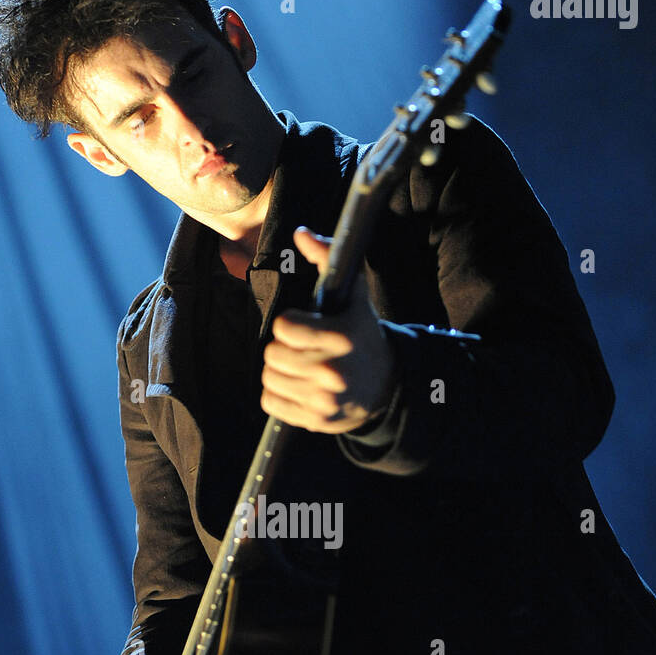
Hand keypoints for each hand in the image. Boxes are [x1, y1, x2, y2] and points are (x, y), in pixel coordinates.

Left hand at [262, 227, 396, 433]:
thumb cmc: (361, 334)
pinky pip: (271, 403)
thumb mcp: (353, 294)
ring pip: (269, 379)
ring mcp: (324, 400)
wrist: (385, 385)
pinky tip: (295, 385)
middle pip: (272, 354)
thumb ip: (327, 258)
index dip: (289, 324)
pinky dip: (276, 393)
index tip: (302, 326)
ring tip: (297, 366)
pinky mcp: (316, 420)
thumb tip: (301, 234)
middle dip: (282, 348)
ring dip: (278, 371)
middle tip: (298, 348)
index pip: (284, 326)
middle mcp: (332, 371)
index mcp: (341, 337)